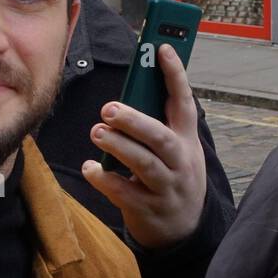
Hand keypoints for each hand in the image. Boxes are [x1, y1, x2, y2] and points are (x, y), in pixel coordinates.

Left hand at [81, 43, 206, 249]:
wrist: (184, 229)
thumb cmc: (172, 176)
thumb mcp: (177, 149)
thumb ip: (157, 123)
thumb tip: (129, 90)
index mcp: (187, 140)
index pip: (184, 102)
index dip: (175, 74)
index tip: (160, 48)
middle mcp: (181, 162)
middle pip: (161, 138)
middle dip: (135, 121)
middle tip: (108, 108)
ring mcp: (166, 187)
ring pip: (144, 164)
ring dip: (118, 146)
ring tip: (97, 132)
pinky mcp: (148, 209)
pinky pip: (124, 192)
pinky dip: (105, 179)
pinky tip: (90, 167)